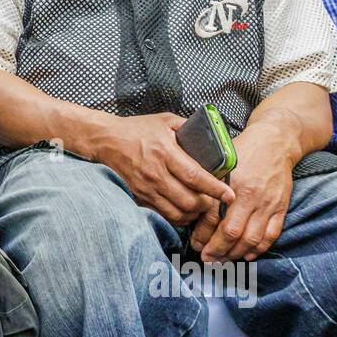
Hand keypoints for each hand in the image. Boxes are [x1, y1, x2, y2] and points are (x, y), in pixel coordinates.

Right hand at [87, 113, 235, 225]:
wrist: (107, 140)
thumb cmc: (137, 129)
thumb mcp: (165, 120)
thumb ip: (188, 128)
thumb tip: (211, 135)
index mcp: (165, 152)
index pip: (195, 176)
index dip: (215, 189)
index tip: (229, 195)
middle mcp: (155, 173)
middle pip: (189, 200)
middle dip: (207, 204)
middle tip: (214, 199)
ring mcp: (146, 188)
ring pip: (177, 212)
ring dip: (193, 213)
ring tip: (200, 206)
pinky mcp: (140, 196)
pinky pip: (164, 214)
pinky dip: (178, 216)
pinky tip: (184, 209)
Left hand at [192, 125, 292, 262]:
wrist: (275, 142)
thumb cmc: (242, 150)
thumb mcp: (220, 161)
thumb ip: (206, 182)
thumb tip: (188, 204)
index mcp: (232, 183)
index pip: (215, 218)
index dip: (204, 236)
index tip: (196, 244)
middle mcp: (251, 196)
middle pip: (233, 233)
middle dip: (217, 250)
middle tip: (207, 259)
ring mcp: (268, 203)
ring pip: (252, 239)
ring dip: (236, 254)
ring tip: (223, 260)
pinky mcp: (281, 207)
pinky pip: (270, 235)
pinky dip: (258, 249)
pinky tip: (246, 255)